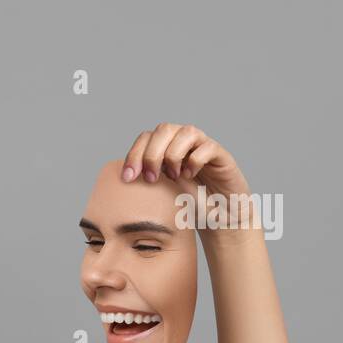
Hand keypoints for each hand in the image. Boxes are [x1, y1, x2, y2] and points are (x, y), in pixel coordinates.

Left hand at [120, 123, 249, 200]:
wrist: (219, 213)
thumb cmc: (188, 202)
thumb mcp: (160, 192)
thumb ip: (145, 180)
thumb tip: (122, 179)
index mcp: (166, 147)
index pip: (146, 137)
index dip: (134, 154)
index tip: (127, 178)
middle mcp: (184, 141)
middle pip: (164, 129)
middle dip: (152, 154)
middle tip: (150, 179)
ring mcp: (203, 145)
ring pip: (186, 132)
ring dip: (173, 155)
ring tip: (173, 176)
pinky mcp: (221, 155)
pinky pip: (207, 147)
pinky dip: (195, 161)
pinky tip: (190, 176)